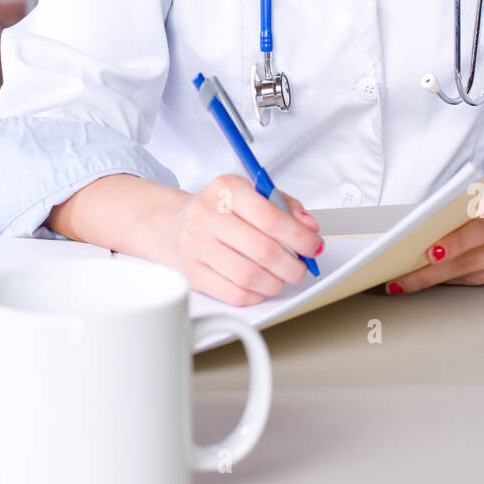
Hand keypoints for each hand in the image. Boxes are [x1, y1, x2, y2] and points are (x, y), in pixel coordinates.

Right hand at [155, 173, 323, 304]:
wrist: (170, 224)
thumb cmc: (217, 210)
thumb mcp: (250, 194)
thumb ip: (284, 205)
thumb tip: (309, 227)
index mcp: (226, 188)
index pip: (271, 217)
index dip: (299, 237)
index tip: (313, 245)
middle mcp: (207, 215)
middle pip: (263, 250)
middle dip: (292, 264)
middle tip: (300, 266)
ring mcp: (195, 246)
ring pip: (249, 276)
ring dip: (275, 282)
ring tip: (280, 277)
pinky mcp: (190, 273)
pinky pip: (233, 293)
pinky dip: (255, 294)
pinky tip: (259, 286)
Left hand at [384, 173, 483, 293]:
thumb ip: (479, 212)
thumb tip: (437, 232)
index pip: (481, 230)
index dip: (452, 243)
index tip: (424, 253)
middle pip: (474, 262)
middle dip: (432, 274)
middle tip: (401, 281)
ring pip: (480, 276)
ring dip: (446, 279)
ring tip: (414, 281)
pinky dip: (472, 278)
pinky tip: (449, 278)